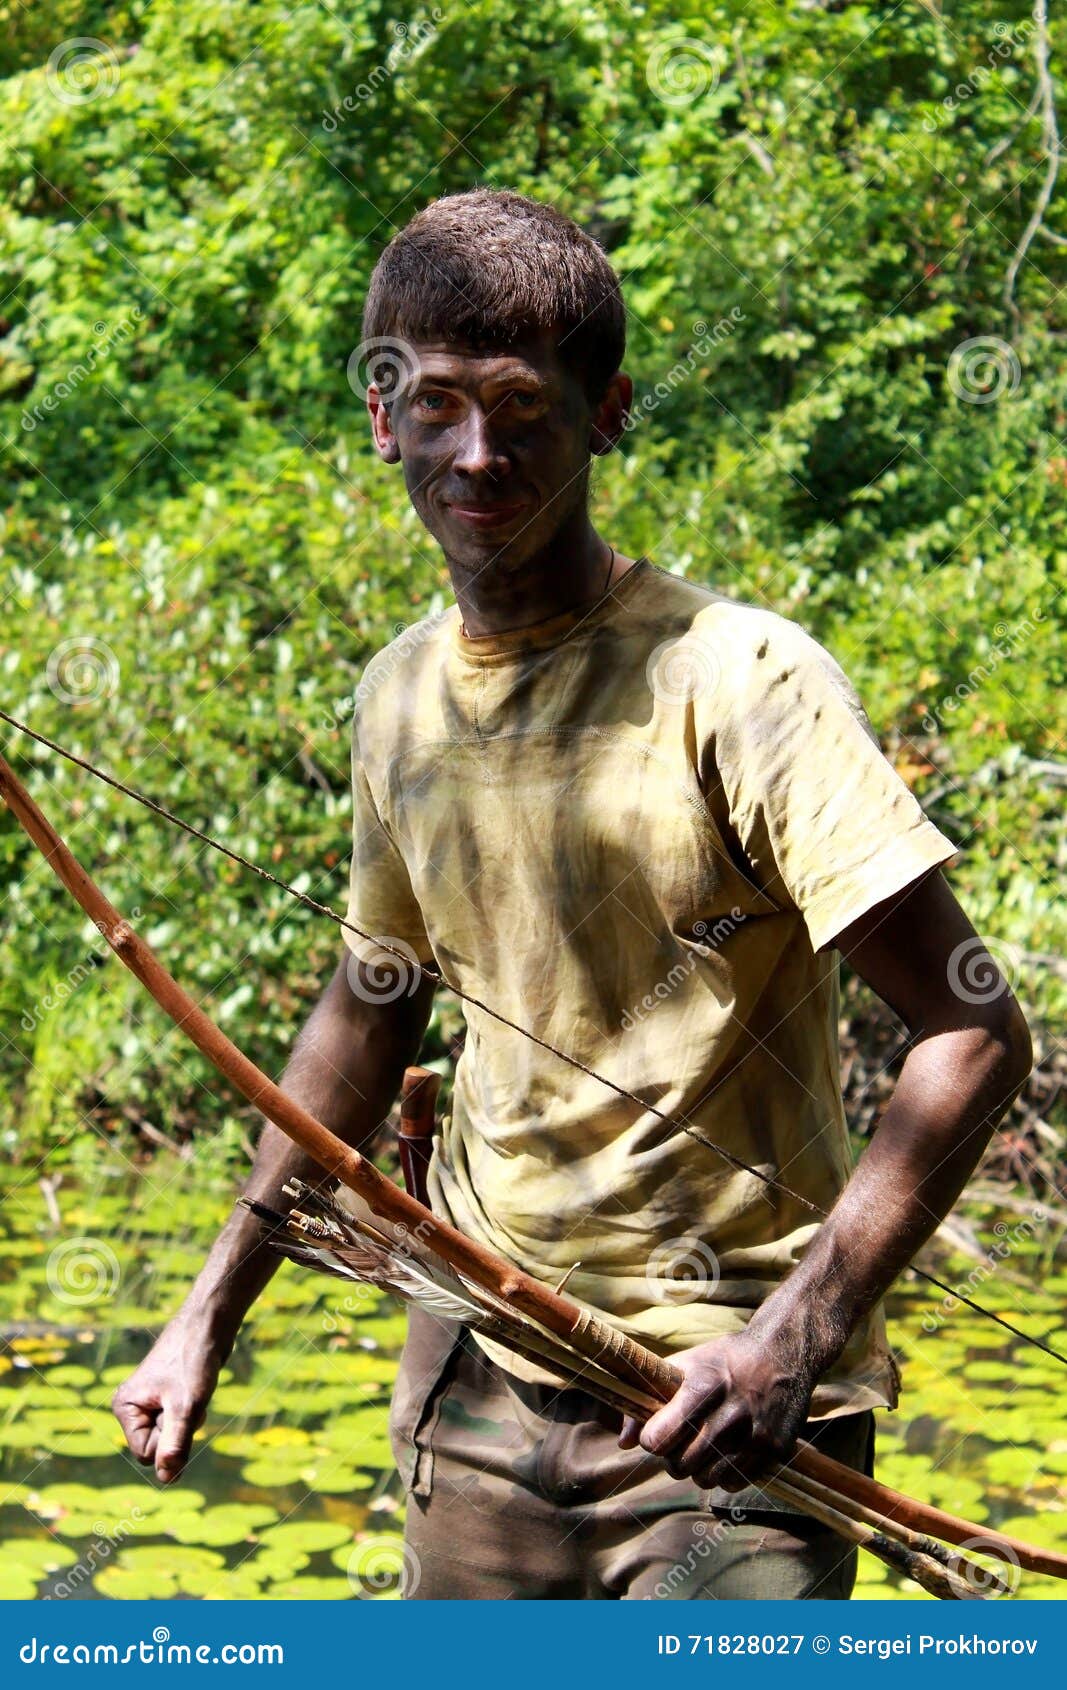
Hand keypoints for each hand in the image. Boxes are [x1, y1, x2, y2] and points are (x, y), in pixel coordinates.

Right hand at [111, 1317, 224, 1483]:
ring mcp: (149, 1402)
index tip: (179, 1410)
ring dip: (189, 1420)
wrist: (209, 1324)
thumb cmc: (194, 1361)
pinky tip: (196, 1389)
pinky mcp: (166, 1397)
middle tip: (188, 1400)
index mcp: (124, 1408)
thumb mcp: (186, 1408)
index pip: (145, 1455)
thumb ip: (175, 1446)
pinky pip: (180, 1422)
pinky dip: (193, 1412)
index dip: (168, 1440)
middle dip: (179, 1431)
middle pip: (158, 1446)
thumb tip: (167, 1481)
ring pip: (172, 1434)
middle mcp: (132, 1406)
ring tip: (193, 1391)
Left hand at [617, 1328, 814, 1491]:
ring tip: (704, 1448)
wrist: (783, 1352)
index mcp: (703, 1386)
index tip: (655, 1434)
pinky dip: (725, 1475)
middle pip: (681, 1464)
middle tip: (680, 1445)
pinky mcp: (774, 1450)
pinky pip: (735, 1483)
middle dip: (674, 1459)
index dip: (652, 1440)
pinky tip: (728, 1452)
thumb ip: (649, 1399)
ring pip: (707, 1479)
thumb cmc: (724, 1360)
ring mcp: (755, 1434)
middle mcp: (730, 1412)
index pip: (659, 1437)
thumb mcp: (685, 1365)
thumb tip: (624, 1443)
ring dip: (699, 1470)